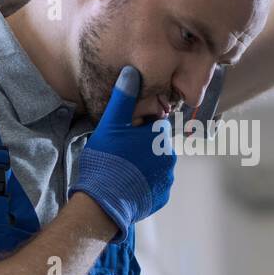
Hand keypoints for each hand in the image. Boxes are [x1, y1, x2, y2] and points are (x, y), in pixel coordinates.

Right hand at [69, 67, 175, 242]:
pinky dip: (144, 183)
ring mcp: (167, 178)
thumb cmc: (106, 160)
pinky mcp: (162, 196)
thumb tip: (131, 72)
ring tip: (122, 170)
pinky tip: (128, 184)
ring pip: (157, 164)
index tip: (124, 135)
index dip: (139, 127)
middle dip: (143, 146)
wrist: (103, 202)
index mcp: (160, 136)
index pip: (156, 123)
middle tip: (120, 153)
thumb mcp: (110, 125)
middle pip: (157, 144)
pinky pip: (155, 184)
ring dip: (144, 164)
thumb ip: (123, 98)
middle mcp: (170, 156)